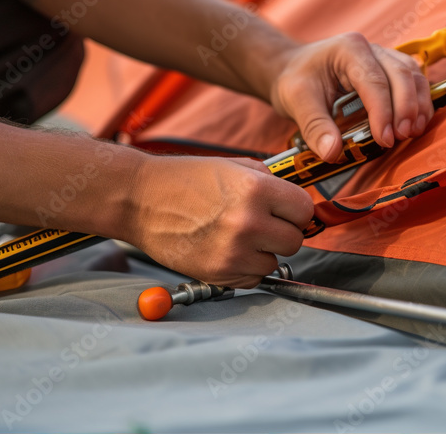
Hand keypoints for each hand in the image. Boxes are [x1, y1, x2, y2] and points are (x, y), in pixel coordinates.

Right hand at [129, 155, 312, 287]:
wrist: (140, 199)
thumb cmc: (184, 180)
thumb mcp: (233, 166)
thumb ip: (269, 182)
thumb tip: (298, 201)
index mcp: (256, 189)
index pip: (305, 210)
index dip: (296, 211)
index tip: (286, 211)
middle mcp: (248, 222)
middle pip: (295, 241)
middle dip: (282, 233)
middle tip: (262, 224)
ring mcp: (233, 251)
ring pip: (275, 262)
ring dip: (262, 253)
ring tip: (237, 236)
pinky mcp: (219, 273)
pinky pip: (253, 278)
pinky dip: (245, 268)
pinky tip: (226, 249)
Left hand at [268, 32, 433, 161]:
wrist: (294, 70)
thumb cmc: (295, 80)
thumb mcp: (296, 101)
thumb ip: (315, 127)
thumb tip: (332, 153)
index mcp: (348, 49)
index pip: (374, 81)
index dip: (383, 112)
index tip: (384, 140)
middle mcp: (370, 49)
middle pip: (400, 74)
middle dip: (406, 108)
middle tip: (402, 137)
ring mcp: (383, 57)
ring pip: (413, 75)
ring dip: (418, 105)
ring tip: (413, 132)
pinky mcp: (390, 70)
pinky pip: (413, 81)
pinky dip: (419, 102)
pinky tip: (416, 123)